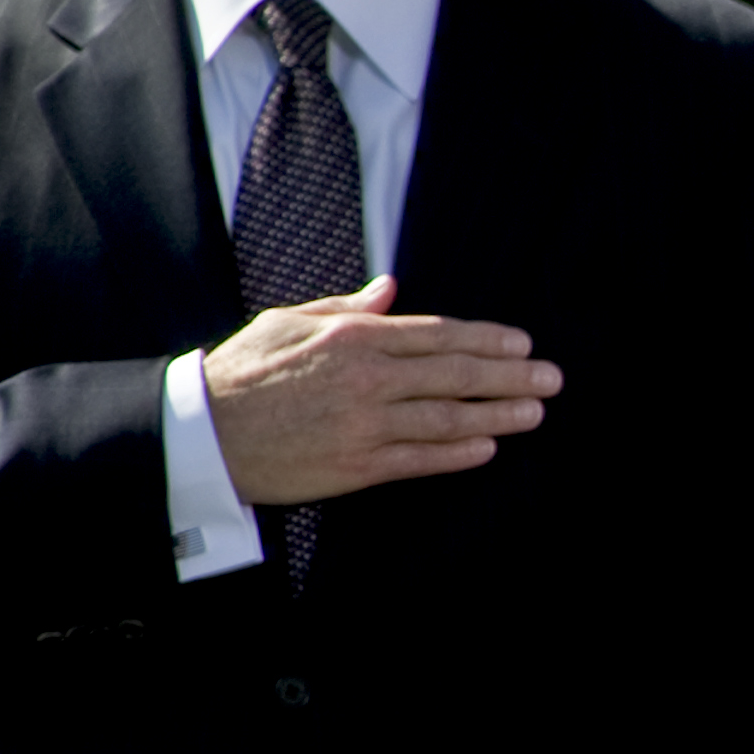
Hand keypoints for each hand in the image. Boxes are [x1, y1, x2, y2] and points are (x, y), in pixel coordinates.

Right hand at [202, 275, 558, 504]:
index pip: (438, 334)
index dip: (487, 338)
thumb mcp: (289, 321)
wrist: (202, 432)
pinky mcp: (357, 465)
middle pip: (455, 373)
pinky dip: (459, 454)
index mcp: (353, 336)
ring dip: (498, 414)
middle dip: (510, 375)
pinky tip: (488, 447)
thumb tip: (390, 288)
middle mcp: (367, 377)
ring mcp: (365, 423)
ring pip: (448, 417)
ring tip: (535, 411)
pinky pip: (421, 459)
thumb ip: (346, 306)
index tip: (522, 342)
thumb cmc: (242, 371)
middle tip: (551, 377)